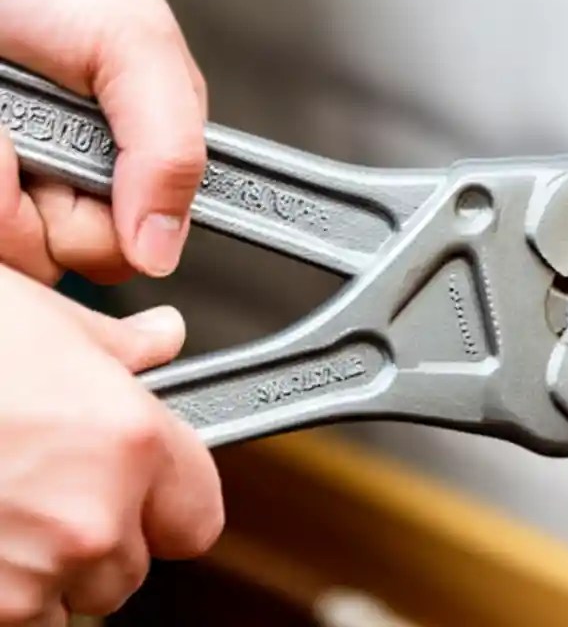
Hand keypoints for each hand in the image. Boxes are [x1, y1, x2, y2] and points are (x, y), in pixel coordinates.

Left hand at [0, 0, 206, 284]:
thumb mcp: (138, 45)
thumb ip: (172, 149)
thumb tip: (164, 249)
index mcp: (141, 162)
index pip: (137, 250)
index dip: (109, 233)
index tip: (84, 189)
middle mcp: (73, 184)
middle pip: (63, 255)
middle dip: (33, 201)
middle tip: (23, 131)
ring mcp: (12, 184)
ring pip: (9, 248)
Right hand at [0, 265, 221, 624]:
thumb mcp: (45, 320)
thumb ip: (119, 347)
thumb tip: (160, 339)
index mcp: (131, 443)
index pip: (197, 519)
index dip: (169, 505)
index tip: (146, 492)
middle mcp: (91, 517)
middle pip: (131, 567)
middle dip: (100, 539)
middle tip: (50, 490)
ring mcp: (29, 573)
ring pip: (69, 605)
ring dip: (46, 574)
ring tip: (2, 509)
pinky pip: (13, 621)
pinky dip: (0, 593)